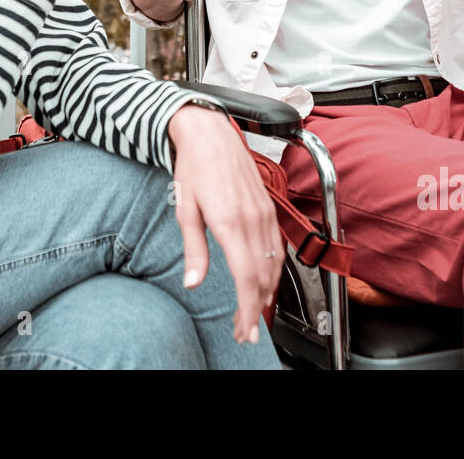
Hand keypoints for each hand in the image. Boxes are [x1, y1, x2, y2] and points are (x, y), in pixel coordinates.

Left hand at [167, 104, 282, 343]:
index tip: (244, 330)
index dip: (247, 310)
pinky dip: (274, 270)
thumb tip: (194, 282)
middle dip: (256, 309)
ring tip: (254, 313)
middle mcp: (253, 220)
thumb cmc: (194, 167)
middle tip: (246, 331)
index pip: (247, 278)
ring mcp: (264, 213)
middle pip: (263, 277)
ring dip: (266, 292)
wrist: (211, 132)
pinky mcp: (267, 207)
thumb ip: (194, 250)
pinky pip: (277, 247)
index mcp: (231, 223)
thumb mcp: (186, 210)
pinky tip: (265, 281)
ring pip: (274, 264)